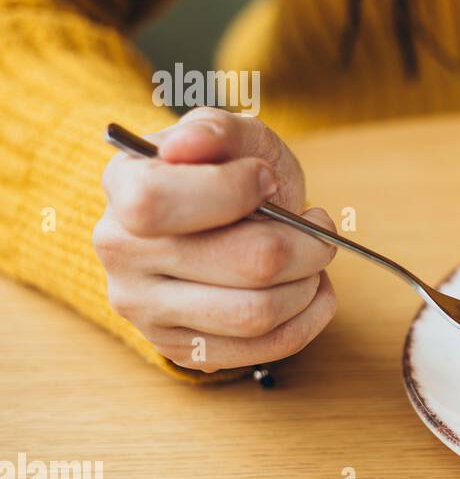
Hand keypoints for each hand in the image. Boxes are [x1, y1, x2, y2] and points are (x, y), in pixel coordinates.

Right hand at [94, 107, 337, 372]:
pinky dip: (310, 316)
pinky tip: (311, 288)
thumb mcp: (234, 137)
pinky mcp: (181, 348)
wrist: (225, 223)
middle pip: (246, 264)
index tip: (265, 181)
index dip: (234, 190)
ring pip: (258, 314)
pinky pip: (267, 348)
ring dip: (310, 282)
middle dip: (306, 244)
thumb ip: (216, 130)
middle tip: (320, 227)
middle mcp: (121, 252)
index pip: (159, 202)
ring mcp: (145, 309)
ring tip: (313, 258)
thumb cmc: (232, 174)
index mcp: (124, 187)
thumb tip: (188, 144)